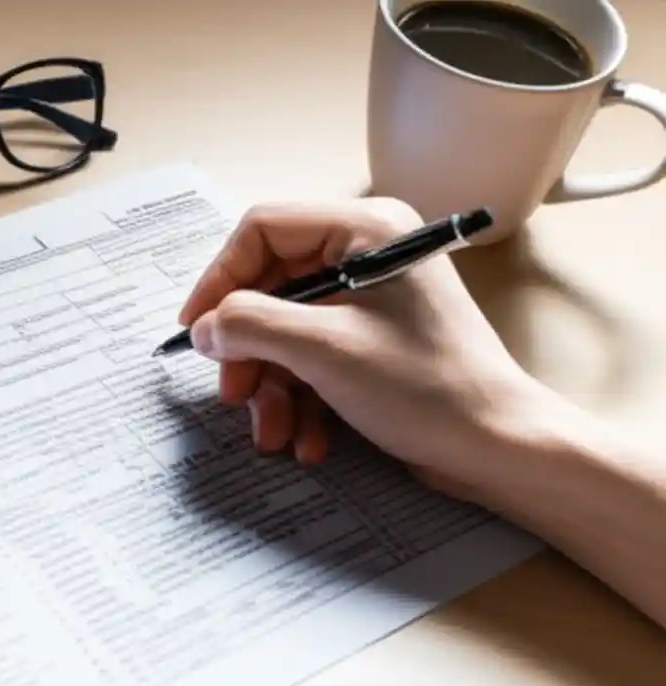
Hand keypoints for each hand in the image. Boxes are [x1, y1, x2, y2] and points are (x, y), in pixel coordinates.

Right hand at [179, 198, 543, 498]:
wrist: (499, 448)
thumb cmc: (425, 387)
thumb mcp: (323, 349)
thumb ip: (251, 324)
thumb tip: (204, 327)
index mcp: (366, 229)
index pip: (264, 231)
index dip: (219, 279)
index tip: (195, 331)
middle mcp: (368, 253)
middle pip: (271, 288)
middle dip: (250, 350)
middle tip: (234, 394)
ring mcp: (372, 300)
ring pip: (287, 331)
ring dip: (273, 387)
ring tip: (274, 433)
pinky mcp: (373, 342)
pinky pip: (313, 358)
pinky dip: (301, 400)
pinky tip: (308, 440)